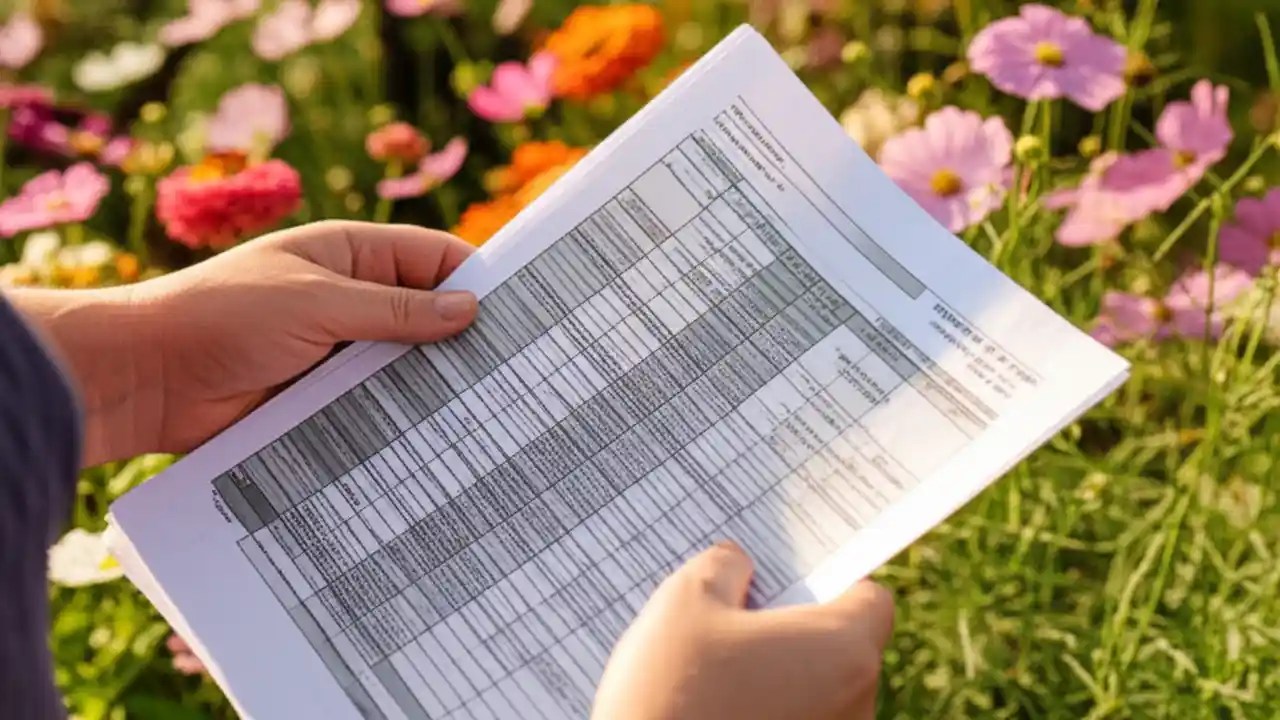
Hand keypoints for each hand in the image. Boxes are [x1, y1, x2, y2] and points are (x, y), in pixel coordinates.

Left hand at [11, 221, 477, 464]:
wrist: (146, 378)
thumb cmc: (223, 316)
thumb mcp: (317, 302)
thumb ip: (395, 310)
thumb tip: (471, 310)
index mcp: (351, 254)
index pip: (434, 258)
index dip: (479, 279)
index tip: (527, 312)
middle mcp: (352, 299)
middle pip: (428, 314)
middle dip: (467, 338)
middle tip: (522, 370)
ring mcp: (341, 351)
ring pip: (407, 364)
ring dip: (438, 384)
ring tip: (495, 409)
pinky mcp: (326, 398)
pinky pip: (378, 404)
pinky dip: (406, 417)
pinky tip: (444, 438)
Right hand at [592, 542, 893, 719]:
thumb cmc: (669, 694)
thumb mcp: (685, 602)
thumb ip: (723, 567)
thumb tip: (738, 566)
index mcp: (842, 650)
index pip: (870, 600)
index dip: (832, 584)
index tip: (787, 586)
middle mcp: (856, 706)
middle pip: (842, 649)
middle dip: (793, 633)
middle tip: (732, 623)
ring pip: (817, 694)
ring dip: (777, 680)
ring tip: (712, 676)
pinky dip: (767, 715)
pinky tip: (714, 712)